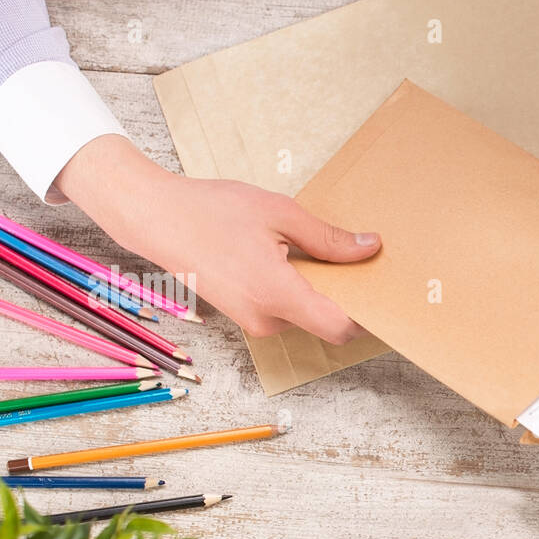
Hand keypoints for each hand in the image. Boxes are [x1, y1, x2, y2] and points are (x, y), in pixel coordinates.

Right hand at [55, 135, 379, 342]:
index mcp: (277, 294)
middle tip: (361, 260)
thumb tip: (371, 248)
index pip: (340, 328)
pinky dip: (300, 292)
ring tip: (318, 252)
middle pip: (327, 322)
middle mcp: (267, 319)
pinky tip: (294, 259)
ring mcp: (255, 323)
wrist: (155, 219)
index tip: (383, 293)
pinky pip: (288, 312)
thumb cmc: (211, 210)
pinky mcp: (247, 318)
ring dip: (321, 292)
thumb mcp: (278, 213)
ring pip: (308, 317)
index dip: (367, 316)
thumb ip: (328, 238)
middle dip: (347, 297)